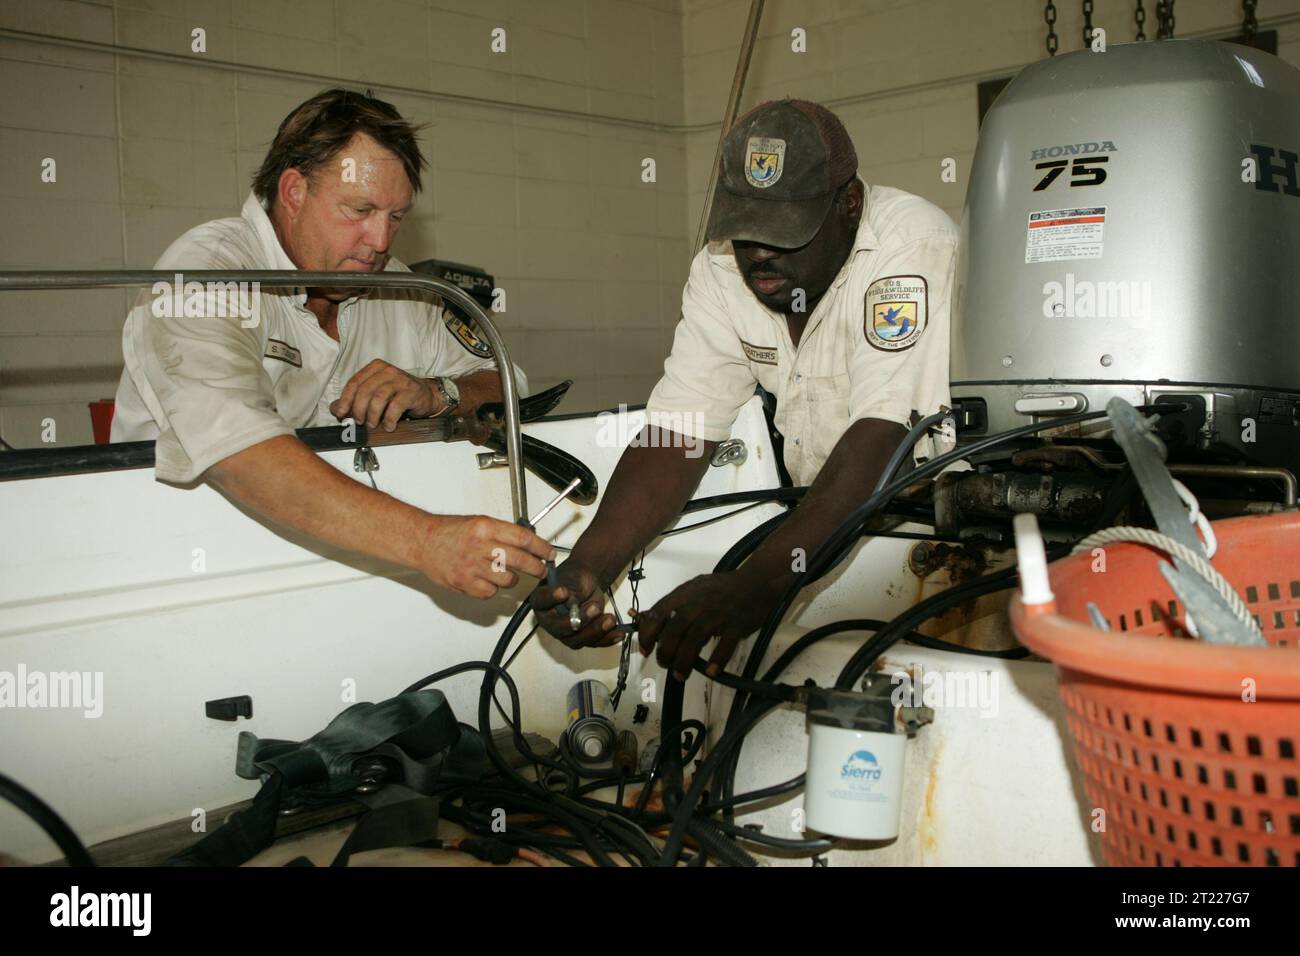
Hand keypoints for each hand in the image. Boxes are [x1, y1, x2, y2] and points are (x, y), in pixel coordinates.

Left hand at [330, 359, 442, 430]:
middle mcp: (387, 370)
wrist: (426, 395)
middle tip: (359, 422)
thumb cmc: (398, 395)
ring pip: (378, 398)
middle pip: (365, 390)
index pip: (355, 382)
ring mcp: (400, 380)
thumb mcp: (375, 394)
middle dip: (359, 409)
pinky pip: (395, 406)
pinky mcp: (411, 391)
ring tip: (373, 424)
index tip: (340, 413)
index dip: (345, 399)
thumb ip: (355, 399)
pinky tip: (389, 426)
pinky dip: (389, 419)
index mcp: (375, 367)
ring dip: (373, 415)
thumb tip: (336, 409)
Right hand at [418, 515, 554, 598]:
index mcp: (486, 527)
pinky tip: (487, 580)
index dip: (542, 547)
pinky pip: (490, 592)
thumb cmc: (450, 531)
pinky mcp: (464, 583)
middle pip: (520, 560)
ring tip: (504, 572)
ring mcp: (471, 566)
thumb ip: (503, 532)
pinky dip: (492, 589)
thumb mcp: (479, 522)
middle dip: (537, 567)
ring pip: (508, 580)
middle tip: (541, 569)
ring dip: (511, 578)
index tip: (549, 553)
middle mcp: (480, 546)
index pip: (523, 538)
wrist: (423, 542)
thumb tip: (529, 542)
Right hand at [532, 558, 619, 647]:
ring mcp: (565, 633)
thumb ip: (573, 589)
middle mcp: (550, 621)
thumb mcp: (574, 577)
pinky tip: (619, 633)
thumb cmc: (575, 578)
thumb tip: (572, 603)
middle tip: (594, 608)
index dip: (551, 598)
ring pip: (578, 640)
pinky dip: (607, 638)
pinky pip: (593, 642)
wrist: (586, 584)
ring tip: (610, 619)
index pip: (541, 602)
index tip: (563, 592)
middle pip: (560, 629)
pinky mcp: (581, 638)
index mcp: (542, 601)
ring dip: (596, 631)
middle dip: (579, 620)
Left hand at [635, 571, 776, 680]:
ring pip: (695, 639)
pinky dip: (717, 659)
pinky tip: (711, 671)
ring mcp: (719, 614)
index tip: (646, 649)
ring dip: (684, 661)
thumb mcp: (694, 589)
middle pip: (674, 629)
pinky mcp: (737, 624)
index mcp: (685, 594)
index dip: (647, 634)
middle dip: (665, 652)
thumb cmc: (722, 588)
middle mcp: (699, 603)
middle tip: (664, 664)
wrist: (756, 581)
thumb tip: (647, 620)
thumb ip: (673, 604)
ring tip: (680, 674)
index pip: (658, 613)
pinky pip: (725, 644)